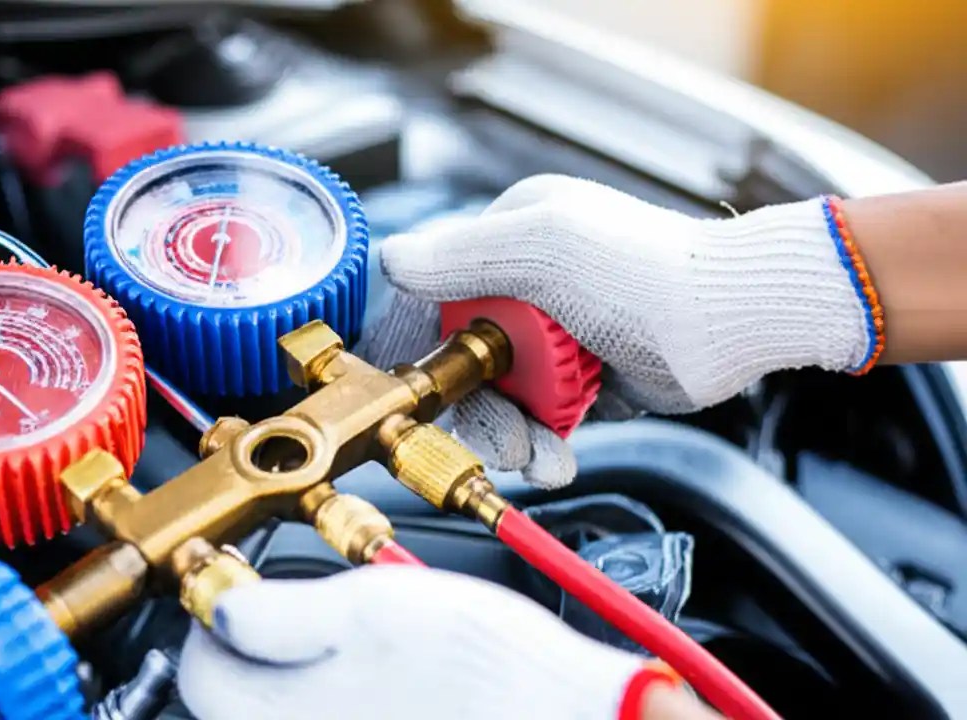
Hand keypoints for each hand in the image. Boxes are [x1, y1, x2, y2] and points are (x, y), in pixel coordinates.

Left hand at [177, 566, 687, 719]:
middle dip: (255, 656)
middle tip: (302, 615)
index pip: (199, 670)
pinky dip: (344, 710)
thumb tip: (220, 607)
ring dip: (299, 686)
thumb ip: (277, 611)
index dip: (217, 616)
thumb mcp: (372, 605)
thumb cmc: (489, 672)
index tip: (244, 592)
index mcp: (280, 718)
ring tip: (355, 650)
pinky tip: (386, 691)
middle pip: (235, 706)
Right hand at [359, 175, 869, 485]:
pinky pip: (538, 417)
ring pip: (499, 396)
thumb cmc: (651, 273)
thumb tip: (391, 260)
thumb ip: (463, 256)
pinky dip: (543, 442)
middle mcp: (526, 283)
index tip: (401, 385)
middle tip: (502, 438)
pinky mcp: (581, 378)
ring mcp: (554, 334)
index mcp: (509, 237)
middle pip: (462, 359)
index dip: (411, 341)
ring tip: (540, 454)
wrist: (731, 322)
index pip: (434, 292)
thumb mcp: (545, 250)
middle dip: (477, 408)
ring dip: (511, 433)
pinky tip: (559, 454)